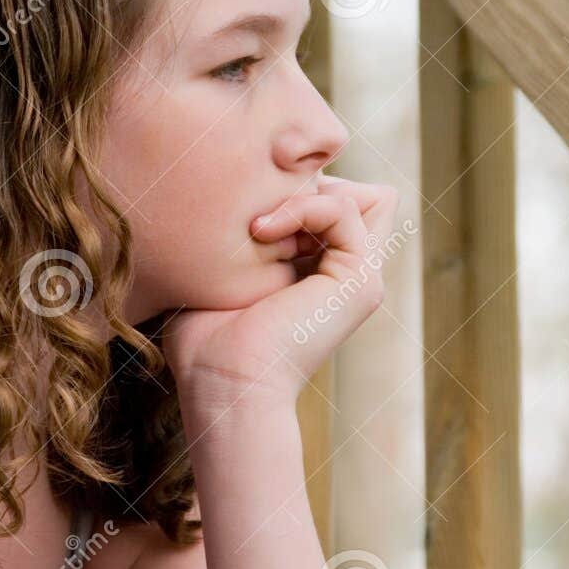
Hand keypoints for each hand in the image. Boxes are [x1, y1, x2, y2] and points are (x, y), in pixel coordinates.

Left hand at [157, 175, 400, 408]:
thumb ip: (246, 237)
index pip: (338, 201)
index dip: (301, 188)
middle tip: (262, 211)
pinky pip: (345, 209)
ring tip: (258, 225)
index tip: (252, 208)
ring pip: (360, 194)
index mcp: (324, 274)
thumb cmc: (207, 339)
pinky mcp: (359, 281)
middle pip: (362, 194)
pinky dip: (302, 207)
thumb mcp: (226, 273)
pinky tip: (262, 233)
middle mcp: (349, 275)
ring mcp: (360, 279)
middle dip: (310, 184)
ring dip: (301, 195)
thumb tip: (247, 200)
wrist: (223, 383)